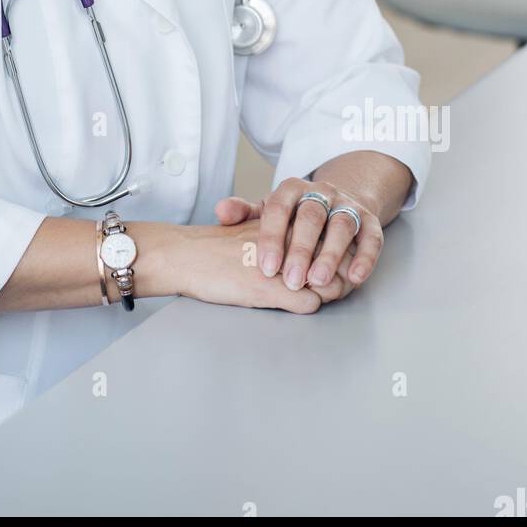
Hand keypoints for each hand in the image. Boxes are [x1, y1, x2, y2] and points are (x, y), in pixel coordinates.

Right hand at [173, 217, 351, 313]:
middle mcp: (292, 237)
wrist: (185, 255)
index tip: (335, 269)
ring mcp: (284, 263)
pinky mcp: (272, 288)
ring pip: (330, 284)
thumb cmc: (218, 247)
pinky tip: (291, 303)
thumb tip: (313, 257)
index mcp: (288, 220)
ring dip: (327, 294)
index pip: (335, 239)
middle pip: (340, 261)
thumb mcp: (258, 231)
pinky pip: (310, 304)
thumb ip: (285, 238)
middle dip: (341, 277)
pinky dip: (305, 306)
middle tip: (334, 288)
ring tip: (313, 296)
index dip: (340, 257)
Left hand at [215, 178, 382, 296]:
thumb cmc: (294, 215)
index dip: (272, 238)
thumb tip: (221, 212)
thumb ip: (244, 212)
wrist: (335, 202)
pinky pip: (371, 237)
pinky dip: (364, 257)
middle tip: (291, 280)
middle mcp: (321, 192)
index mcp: (292, 189)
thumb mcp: (267, 211)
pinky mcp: (369, 220)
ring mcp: (347, 205)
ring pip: (341, 225)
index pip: (278, 208)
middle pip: (311, 216)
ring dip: (330, 254)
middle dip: (301, 249)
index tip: (266, 267)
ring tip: (318, 281)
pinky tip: (353, 277)